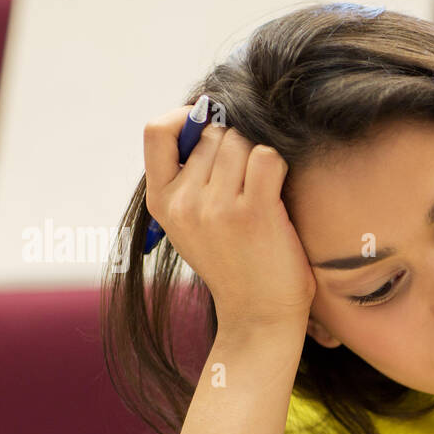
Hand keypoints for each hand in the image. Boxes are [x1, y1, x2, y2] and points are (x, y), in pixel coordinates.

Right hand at [143, 105, 315, 334]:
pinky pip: (267, 157)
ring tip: (262, 192)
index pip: (156, 131)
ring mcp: (217, 207)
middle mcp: (184, 202)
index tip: (206, 126)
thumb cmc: (234, 264)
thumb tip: (208, 121)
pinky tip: (277, 192)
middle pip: (214, 134)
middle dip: (236, 146)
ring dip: (258, 158)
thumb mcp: (191, 224)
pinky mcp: (253, 213)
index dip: (184, 117)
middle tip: (248, 182)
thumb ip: (189, 179)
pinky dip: (277, 166)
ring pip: (241, 142)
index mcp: (161, 202)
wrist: (259, 316)